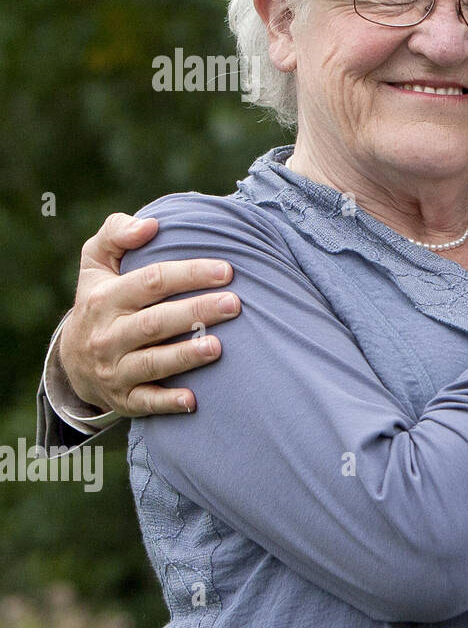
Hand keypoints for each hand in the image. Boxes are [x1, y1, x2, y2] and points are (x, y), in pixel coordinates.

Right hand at [58, 212, 241, 415]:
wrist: (72, 361)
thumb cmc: (100, 300)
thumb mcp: (95, 264)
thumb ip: (115, 233)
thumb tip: (150, 224)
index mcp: (105, 298)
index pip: (151, 282)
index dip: (189, 274)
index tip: (227, 270)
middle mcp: (107, 335)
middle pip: (155, 322)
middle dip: (196, 312)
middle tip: (235, 304)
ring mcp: (114, 369)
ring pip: (152, 362)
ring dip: (186, 356)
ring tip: (219, 346)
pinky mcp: (124, 398)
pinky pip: (145, 403)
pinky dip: (168, 403)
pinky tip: (194, 400)